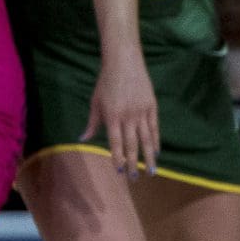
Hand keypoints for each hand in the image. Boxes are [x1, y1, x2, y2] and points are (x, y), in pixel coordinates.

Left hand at [83, 49, 159, 176]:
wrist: (125, 62)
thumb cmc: (106, 82)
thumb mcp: (95, 102)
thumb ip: (92, 123)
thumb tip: (83, 139)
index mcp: (112, 116)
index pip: (116, 142)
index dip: (118, 158)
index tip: (120, 171)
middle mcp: (129, 116)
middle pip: (132, 144)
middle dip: (134, 162)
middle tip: (136, 178)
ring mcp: (142, 111)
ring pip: (147, 138)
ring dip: (149, 156)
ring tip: (152, 170)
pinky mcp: (152, 106)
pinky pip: (155, 127)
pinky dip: (156, 140)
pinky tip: (157, 151)